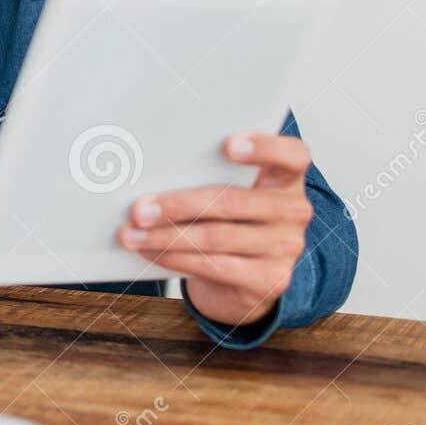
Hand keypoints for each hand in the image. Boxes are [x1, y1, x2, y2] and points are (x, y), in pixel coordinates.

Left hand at [116, 132, 313, 327]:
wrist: (244, 279)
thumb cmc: (227, 221)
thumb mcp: (226, 193)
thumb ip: (205, 176)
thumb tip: (146, 171)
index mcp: (285, 178)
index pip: (293, 155)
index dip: (265, 147)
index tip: (228, 144)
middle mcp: (293, 211)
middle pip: (234, 201)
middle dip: (178, 205)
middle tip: (138, 209)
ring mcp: (286, 247)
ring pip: (218, 237)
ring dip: (166, 236)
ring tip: (132, 234)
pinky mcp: (271, 280)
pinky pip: (216, 266)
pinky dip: (176, 258)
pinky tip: (150, 253)